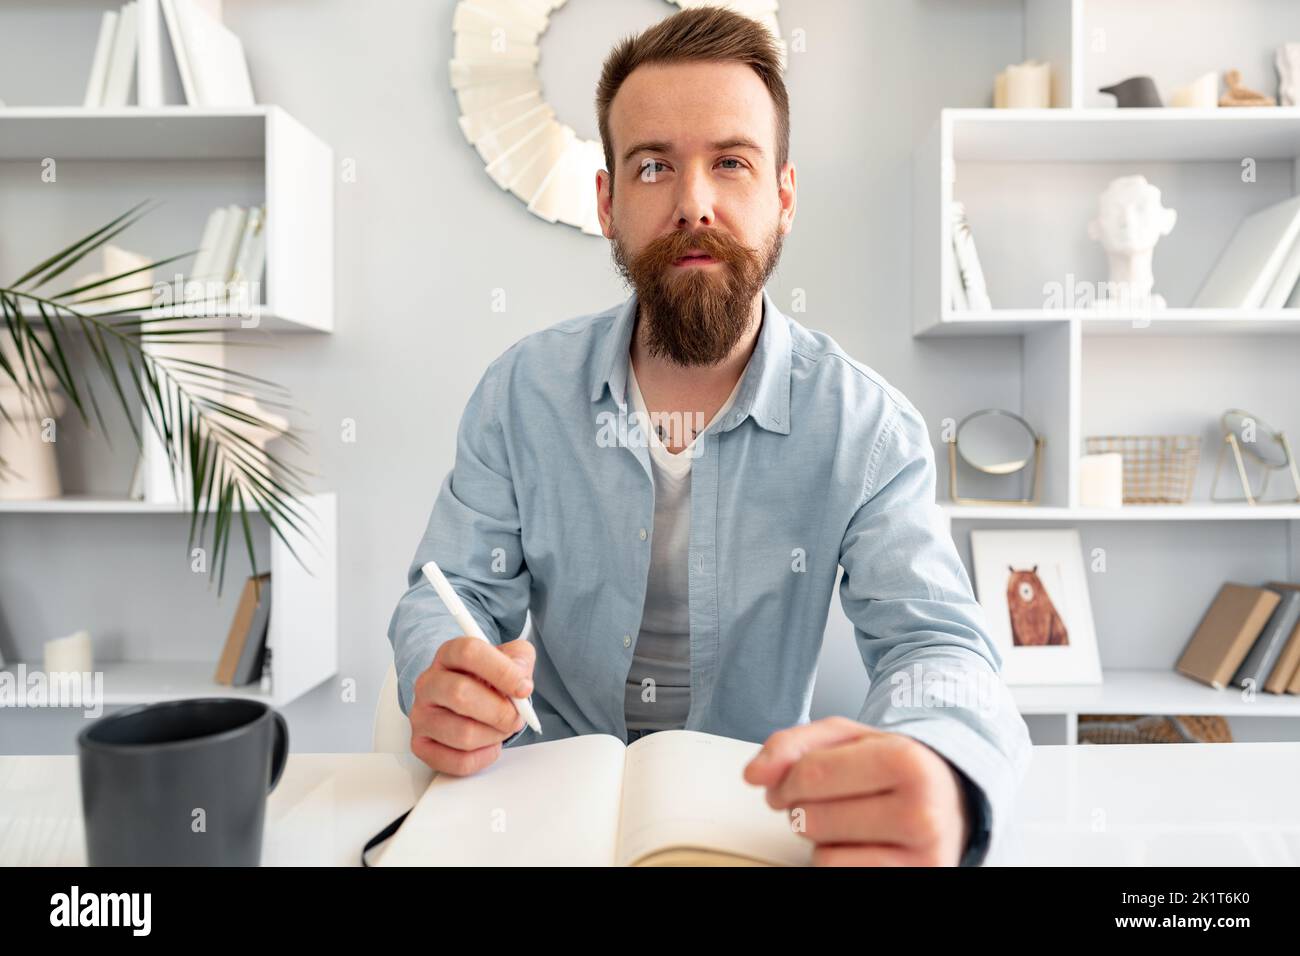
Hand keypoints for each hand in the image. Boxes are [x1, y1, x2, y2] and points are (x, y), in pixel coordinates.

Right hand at [409, 636, 534, 775]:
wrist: (466, 699)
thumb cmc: (488, 679)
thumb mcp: (510, 658)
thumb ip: (520, 661)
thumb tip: (521, 684)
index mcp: (448, 654)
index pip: (469, 652)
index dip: (502, 672)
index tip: (524, 688)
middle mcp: (428, 683)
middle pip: (460, 694)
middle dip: (500, 711)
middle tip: (516, 717)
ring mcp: (421, 715)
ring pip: (463, 734)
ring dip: (494, 735)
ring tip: (500, 729)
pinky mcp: (421, 745)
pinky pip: (460, 761)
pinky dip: (485, 757)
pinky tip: (488, 744)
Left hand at [743, 716, 969, 865]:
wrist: (953, 802)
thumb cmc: (893, 767)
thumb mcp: (848, 738)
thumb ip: (792, 745)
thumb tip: (754, 775)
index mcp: (908, 761)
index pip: (810, 774)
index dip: (785, 780)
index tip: (788, 782)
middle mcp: (922, 813)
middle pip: (812, 817)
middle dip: (800, 808)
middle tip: (824, 800)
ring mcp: (921, 858)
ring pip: (822, 856)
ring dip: (820, 839)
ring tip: (847, 821)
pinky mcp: (913, 882)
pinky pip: (838, 877)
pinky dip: (836, 862)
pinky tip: (858, 845)